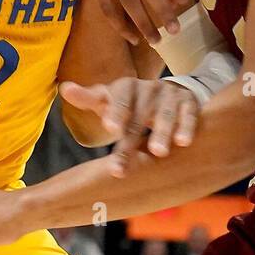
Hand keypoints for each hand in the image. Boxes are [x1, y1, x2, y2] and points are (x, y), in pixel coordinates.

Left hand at [60, 77, 199, 174]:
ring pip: (165, 114)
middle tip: (122, 167)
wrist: (165, 93)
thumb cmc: (129, 104)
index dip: (115, 112)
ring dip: (163, 132)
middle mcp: (148, 88)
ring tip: (159, 152)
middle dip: (131, 141)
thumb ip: (88, 98)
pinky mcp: (188, 102)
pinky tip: (184, 142)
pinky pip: (189, 114)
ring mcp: (169, 94)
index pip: (119, 100)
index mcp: (125, 87)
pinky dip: (187, 126)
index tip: (109, 128)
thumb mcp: (108, 100)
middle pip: (138, 116)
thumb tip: (64, 88)